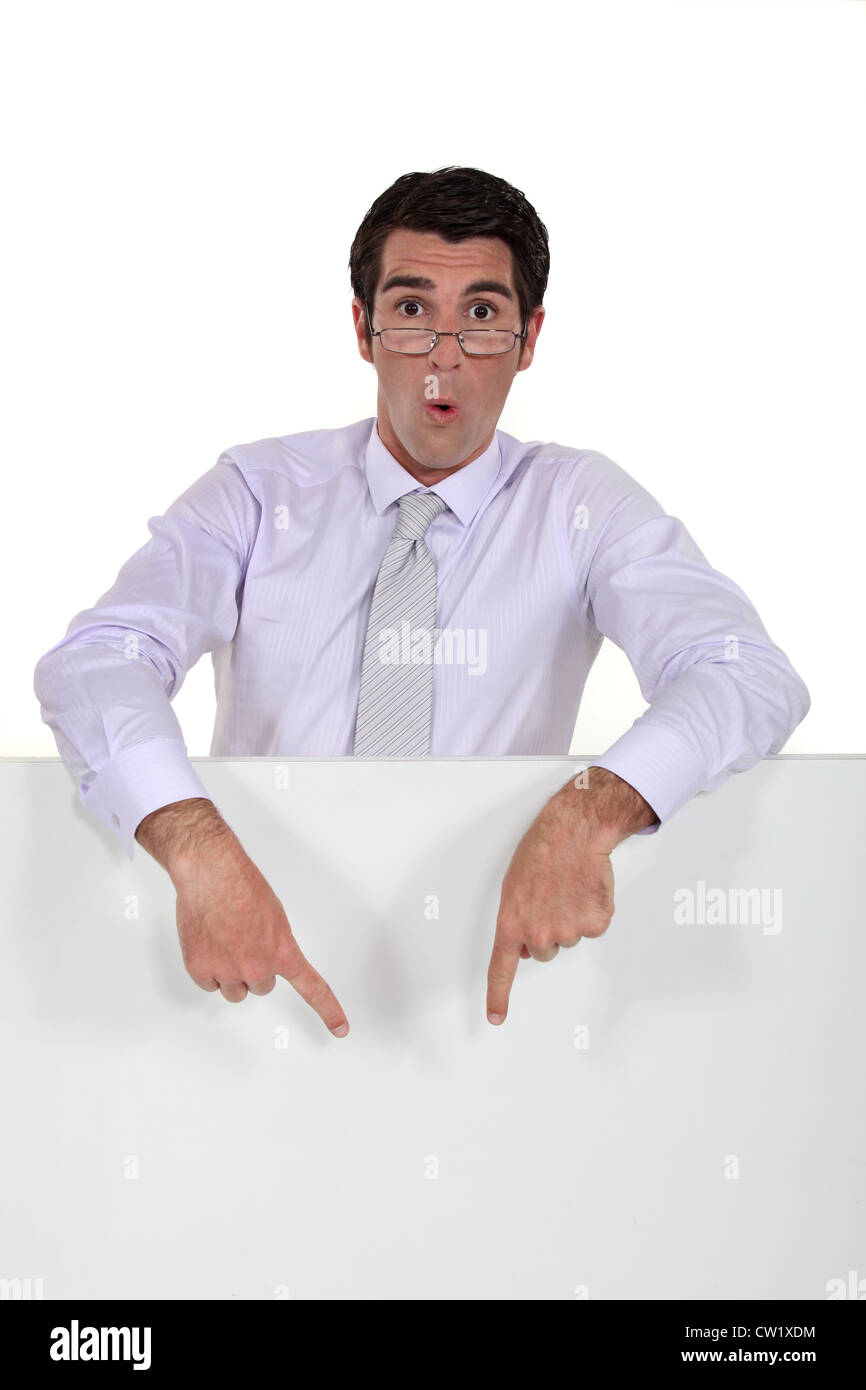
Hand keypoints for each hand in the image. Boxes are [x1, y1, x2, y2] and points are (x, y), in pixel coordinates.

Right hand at [171, 834, 349, 1036]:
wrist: (212, 873)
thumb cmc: (243, 886)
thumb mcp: (274, 916)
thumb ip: (275, 944)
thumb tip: (268, 956)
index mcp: (283, 952)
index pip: (312, 988)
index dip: (329, 1011)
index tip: (340, 1029)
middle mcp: (258, 967)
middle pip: (261, 986)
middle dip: (253, 969)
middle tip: (242, 942)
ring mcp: (228, 971)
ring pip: (234, 991)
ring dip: (230, 974)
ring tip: (224, 941)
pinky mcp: (201, 970)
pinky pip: (209, 984)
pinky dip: (207, 969)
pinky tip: (207, 943)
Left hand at [486, 791, 616, 1024]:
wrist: (574, 832)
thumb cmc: (541, 852)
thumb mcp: (513, 886)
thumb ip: (515, 920)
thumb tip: (521, 947)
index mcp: (512, 923)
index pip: (501, 969)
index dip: (498, 996)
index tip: (496, 1017)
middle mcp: (538, 933)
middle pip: (543, 951)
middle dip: (547, 930)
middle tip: (550, 898)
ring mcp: (569, 932)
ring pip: (569, 939)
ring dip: (570, 918)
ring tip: (567, 888)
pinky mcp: (595, 924)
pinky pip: (592, 928)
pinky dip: (592, 911)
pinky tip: (585, 888)